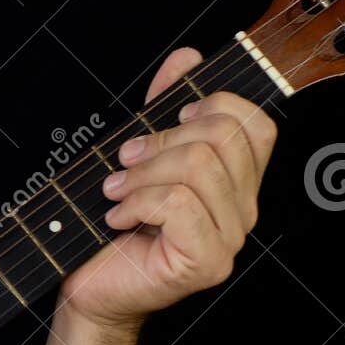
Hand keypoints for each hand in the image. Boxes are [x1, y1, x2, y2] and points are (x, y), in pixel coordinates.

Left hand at [59, 46, 275, 328]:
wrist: (88, 287)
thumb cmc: (110, 226)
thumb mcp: (136, 157)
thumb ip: (162, 110)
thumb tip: (187, 57)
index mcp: (235, 184)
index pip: (257, 125)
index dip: (216, 106)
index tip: (170, 119)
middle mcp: (243, 211)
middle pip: (222, 139)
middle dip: (161, 140)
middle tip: (123, 162)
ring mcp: (230, 240)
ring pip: (199, 168)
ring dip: (142, 174)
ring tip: (114, 193)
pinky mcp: (207, 263)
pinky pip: (179, 205)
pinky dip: (138, 203)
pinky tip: (117, 219)